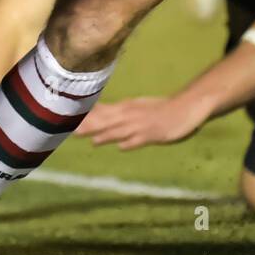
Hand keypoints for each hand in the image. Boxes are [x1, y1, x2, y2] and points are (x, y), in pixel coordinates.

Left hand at [74, 96, 204, 149]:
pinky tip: (121, 147)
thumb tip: (101, 126)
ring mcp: (141, 125)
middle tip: (69, 130)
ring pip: (120, 129)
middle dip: (88, 126)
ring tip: (89, 140)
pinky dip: (131, 142)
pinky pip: (141, 138)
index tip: (68, 118)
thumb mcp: (138, 108)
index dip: (85, 116)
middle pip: (105, 121)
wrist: (186, 107)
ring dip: (105, 134)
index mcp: (126, 107)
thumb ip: (120, 116)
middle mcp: (130, 115)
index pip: (101, 111)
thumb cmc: (161, 108)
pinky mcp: (154, 134)